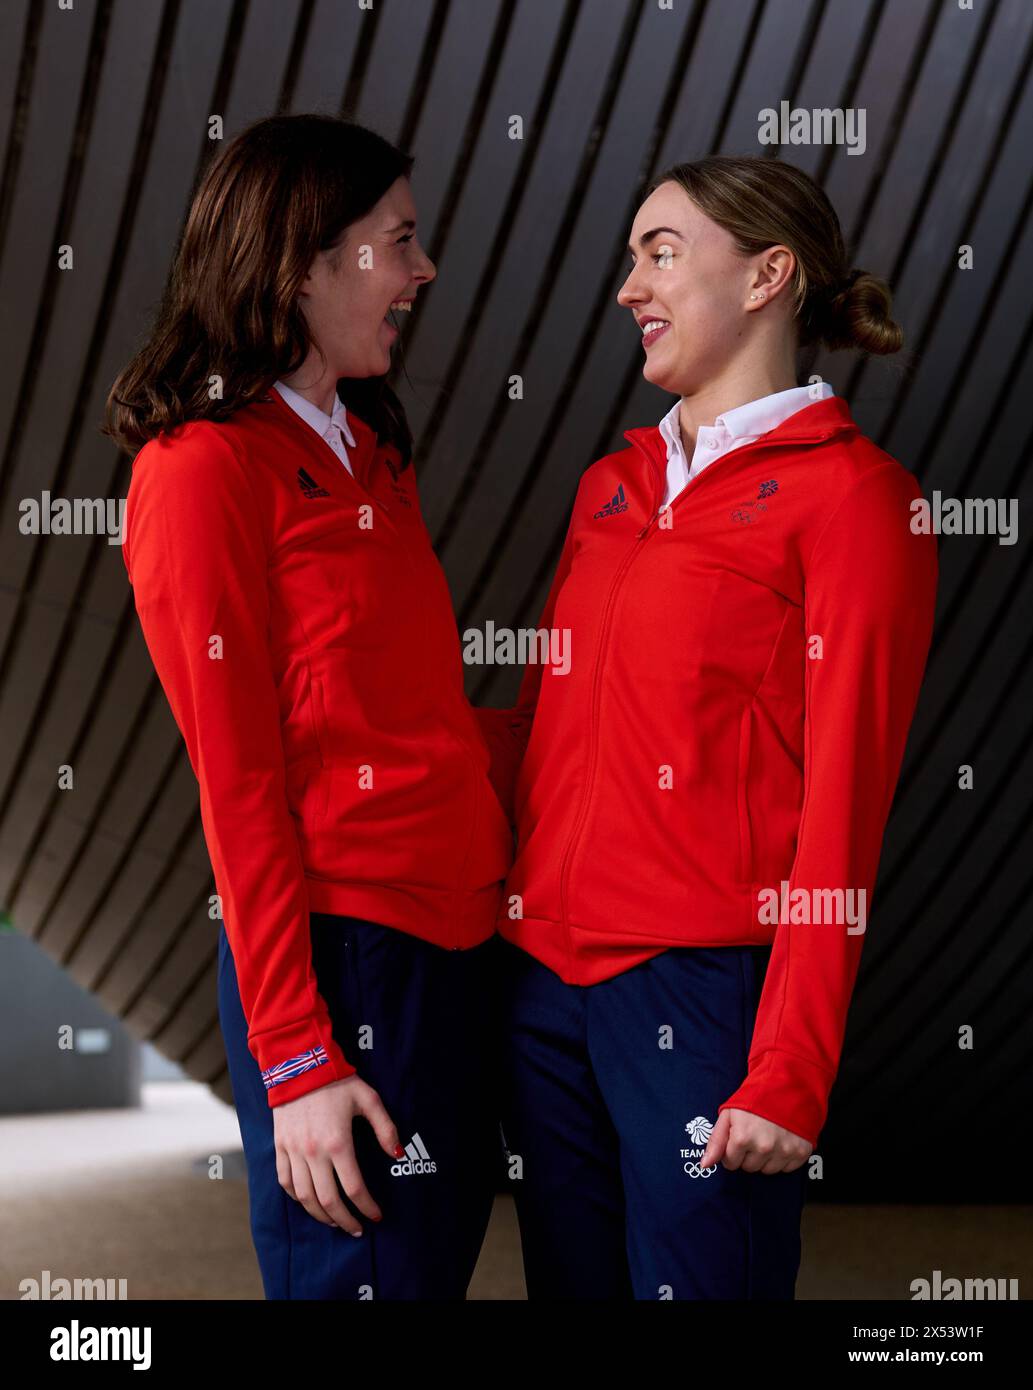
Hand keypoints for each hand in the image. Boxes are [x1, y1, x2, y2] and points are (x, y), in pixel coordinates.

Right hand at [272, 1074, 401, 1234]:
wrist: (300, 1064)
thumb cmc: (337, 1081)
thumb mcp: (368, 1099)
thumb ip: (385, 1128)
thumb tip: (396, 1154)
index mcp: (338, 1142)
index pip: (354, 1188)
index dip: (367, 1206)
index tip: (376, 1215)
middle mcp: (313, 1152)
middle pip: (328, 1200)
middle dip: (345, 1220)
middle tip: (356, 1229)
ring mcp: (293, 1151)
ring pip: (304, 1197)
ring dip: (321, 1215)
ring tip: (335, 1221)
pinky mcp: (279, 1146)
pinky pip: (285, 1181)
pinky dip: (297, 1198)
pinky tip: (309, 1202)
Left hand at [701, 1107, 812, 1174]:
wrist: (787, 1084)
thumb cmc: (755, 1097)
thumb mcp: (729, 1113)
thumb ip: (715, 1141)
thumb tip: (704, 1165)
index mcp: (742, 1138)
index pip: (731, 1163)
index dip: (732, 1150)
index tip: (738, 1137)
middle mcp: (763, 1147)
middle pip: (749, 1168)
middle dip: (748, 1154)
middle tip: (754, 1134)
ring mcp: (784, 1151)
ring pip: (767, 1170)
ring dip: (766, 1158)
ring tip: (768, 1136)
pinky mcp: (801, 1152)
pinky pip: (787, 1168)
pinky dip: (783, 1158)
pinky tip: (781, 1141)